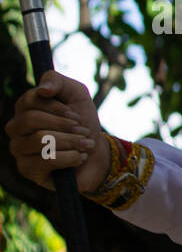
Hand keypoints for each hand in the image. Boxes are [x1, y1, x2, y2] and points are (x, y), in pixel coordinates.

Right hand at [5, 72, 110, 191]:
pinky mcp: (27, 169)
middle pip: (32, 120)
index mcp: (24, 109)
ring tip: (86, 145)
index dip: (58, 108)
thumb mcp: (76, 94)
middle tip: (84, 132)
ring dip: (72, 142)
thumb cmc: (83, 122)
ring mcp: (18, 149)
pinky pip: (47, 160)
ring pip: (40, 140)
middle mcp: (15, 128)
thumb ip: (57, 81)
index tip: (76, 115)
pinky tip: (80, 158)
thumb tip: (42, 90)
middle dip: (65, 126)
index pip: (30, 100)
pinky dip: (71, 158)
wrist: (96, 154)